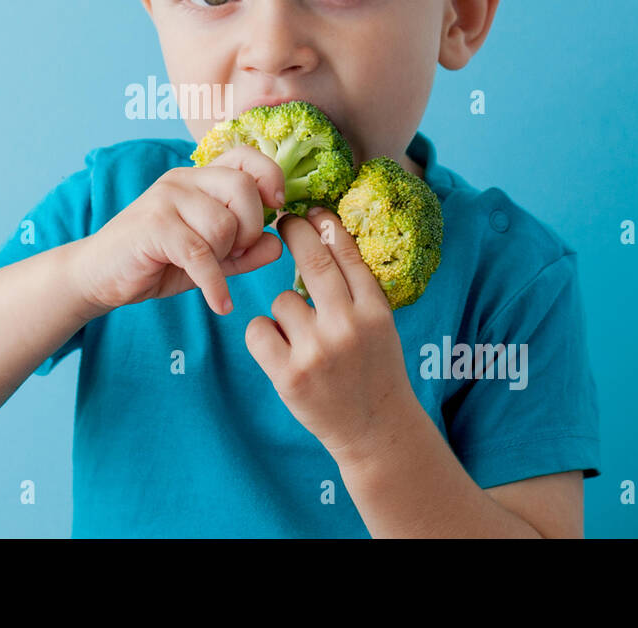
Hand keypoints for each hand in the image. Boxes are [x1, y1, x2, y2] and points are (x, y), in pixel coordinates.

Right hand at [70, 145, 284, 319]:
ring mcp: (165, 199)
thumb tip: (277, 243)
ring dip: (225, 256)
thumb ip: (244, 251)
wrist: (97, 276)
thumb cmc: (155, 263)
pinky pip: (200, 254)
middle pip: (242, 188)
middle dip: (251, 228)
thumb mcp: (209, 258)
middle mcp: (182, 180)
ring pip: (223, 223)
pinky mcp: (153, 226)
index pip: (245, 156)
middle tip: (237, 253)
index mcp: (198, 178)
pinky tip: (220, 303)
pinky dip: (215, 285)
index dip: (270, 177)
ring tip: (211, 272)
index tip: (276, 206)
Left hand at [244, 207, 415, 465]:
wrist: (374, 428)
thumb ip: (356, 287)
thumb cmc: (373, 368)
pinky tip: (282, 351)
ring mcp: (317, 351)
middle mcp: (348, 326)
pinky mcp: (289, 374)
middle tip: (283, 221)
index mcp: (375, 310)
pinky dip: (264, 336)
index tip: (309, 209)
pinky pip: (258, 330)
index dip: (324, 224)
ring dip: (284, 313)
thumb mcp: (379, 324)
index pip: (346, 252)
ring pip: (280, 300)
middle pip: (312, 261)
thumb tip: (324, 231)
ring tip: (303, 339)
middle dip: (294, 233)